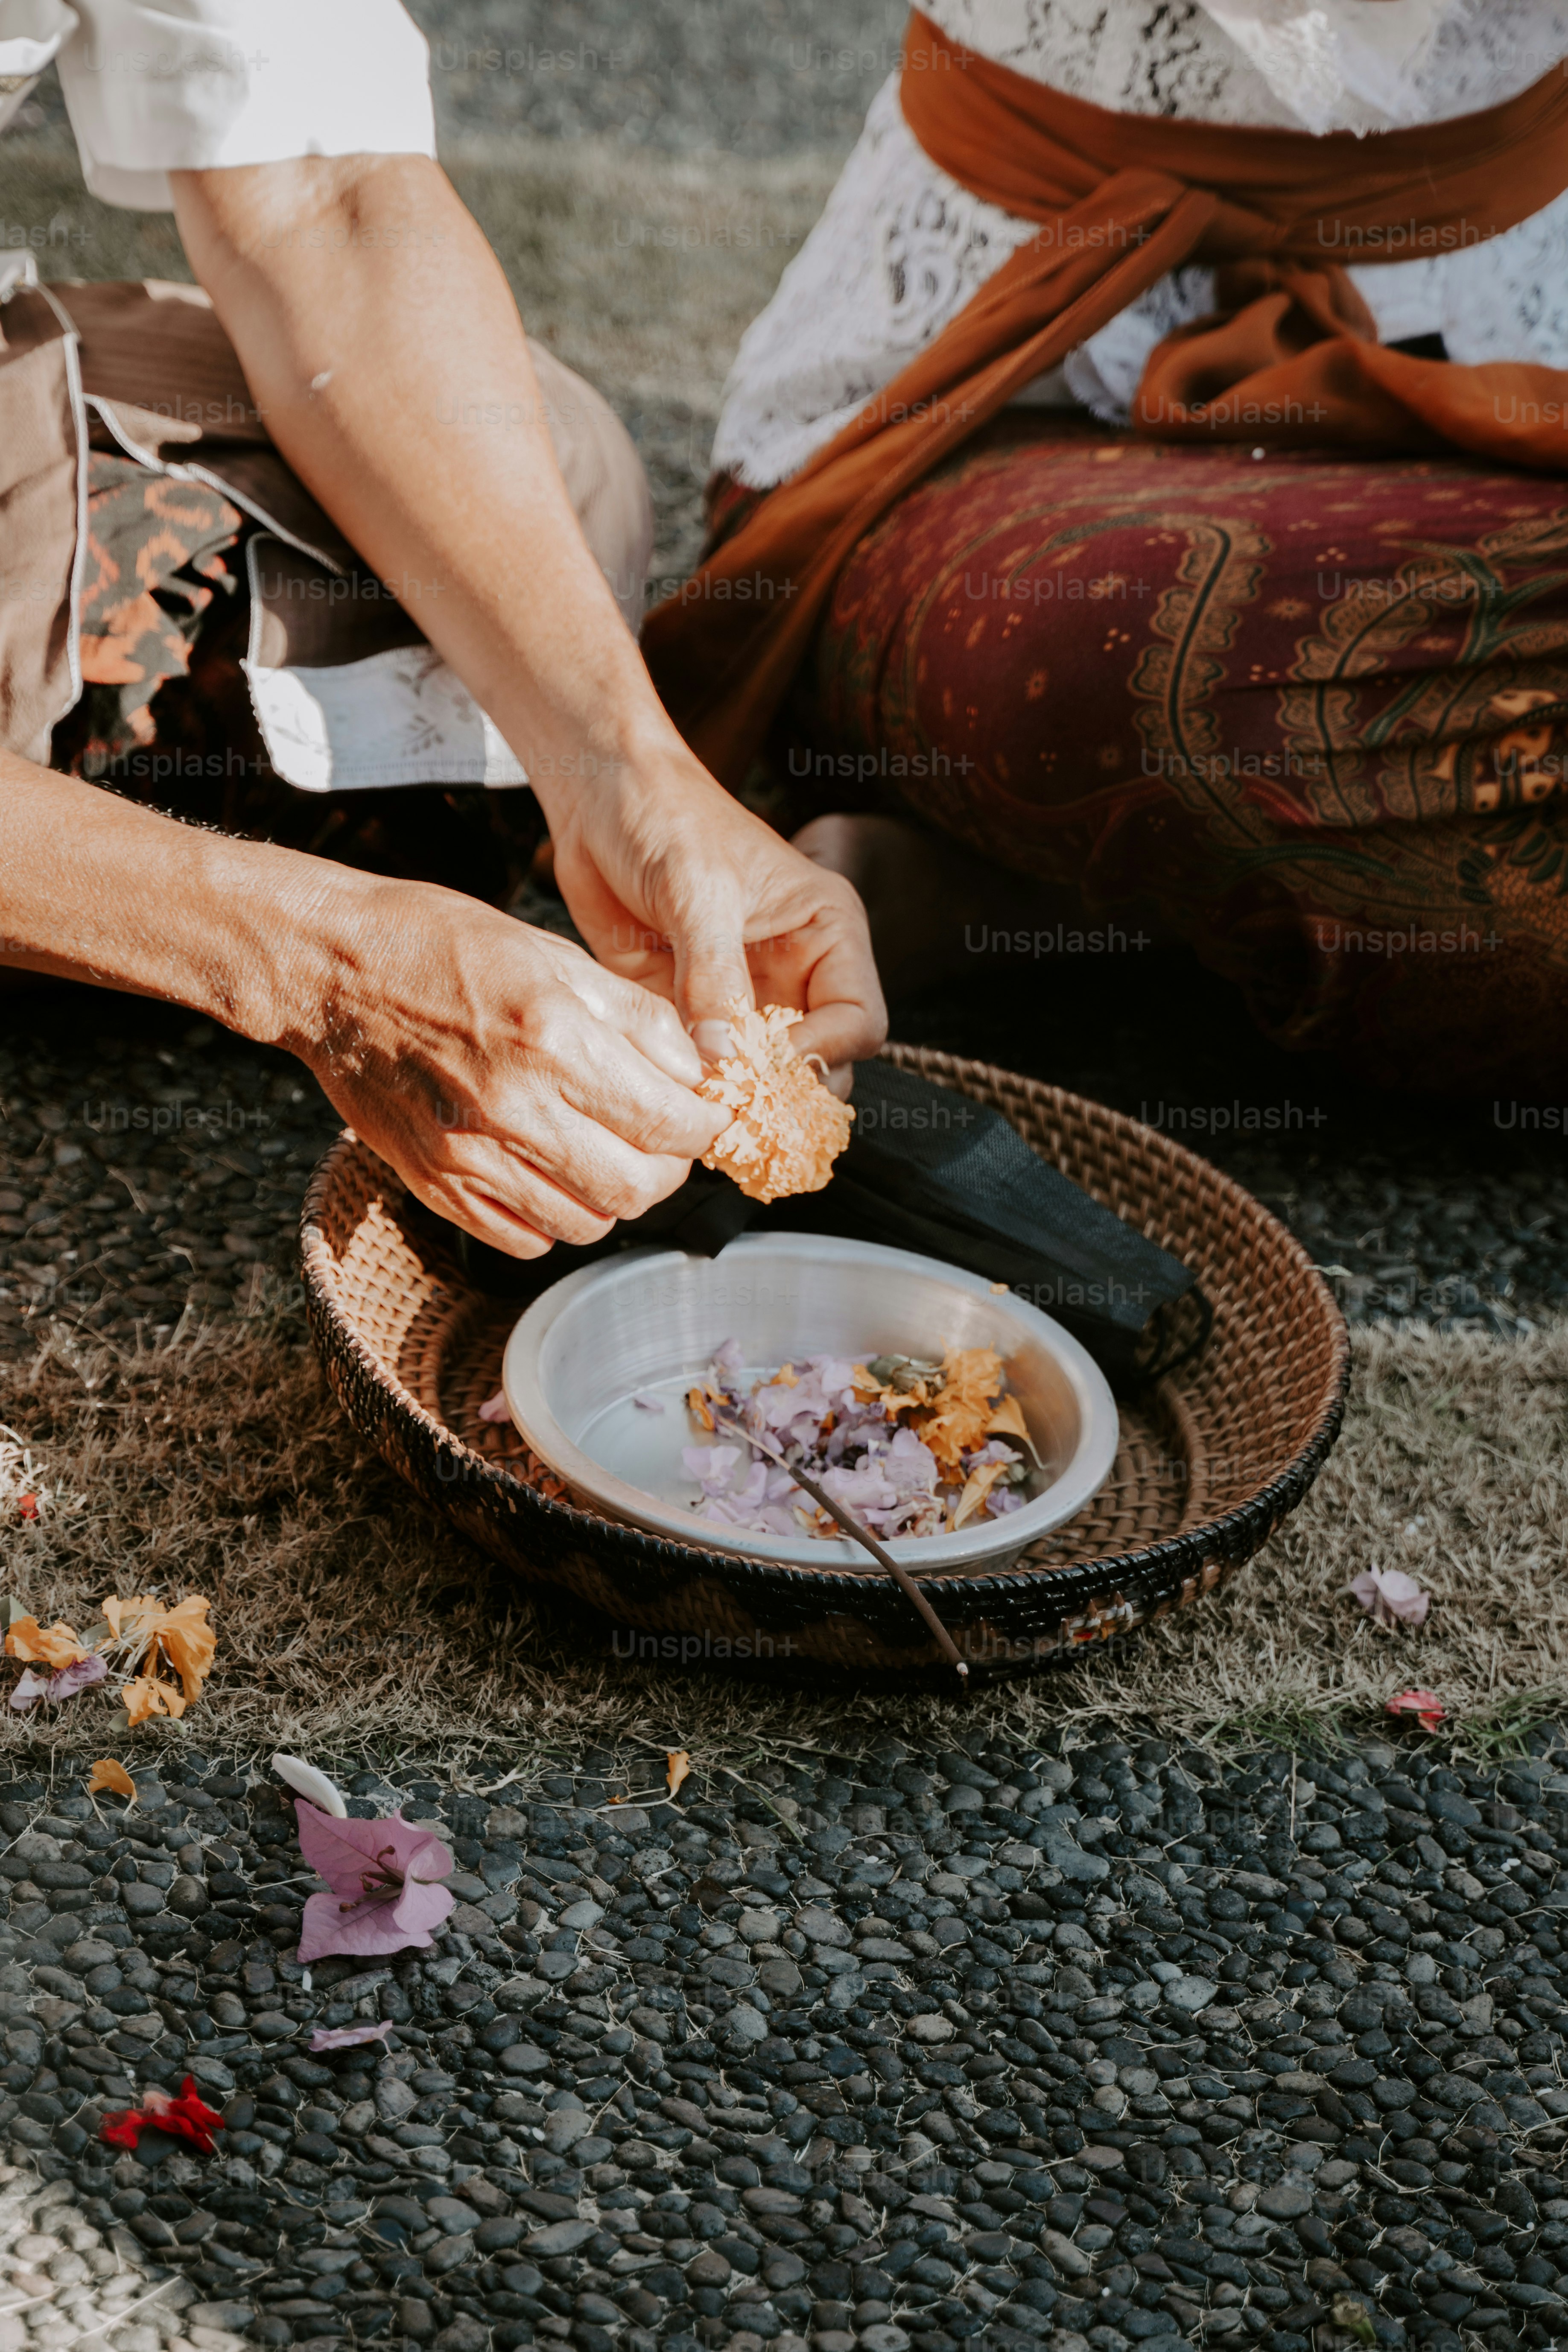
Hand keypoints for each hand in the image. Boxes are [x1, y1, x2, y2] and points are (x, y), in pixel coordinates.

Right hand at [294, 878, 728, 1256]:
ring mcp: (469, 1154)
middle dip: (669, 1168)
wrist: (330, 969)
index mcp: (554, 1036)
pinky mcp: (435, 1183)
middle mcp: (513, 1104)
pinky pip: (523, 1241)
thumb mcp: (554, 954)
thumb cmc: (439, 947)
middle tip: (664, 1141)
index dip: (704, 1126)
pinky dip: (554, 1220)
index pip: (669, 1120)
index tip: (704, 1114)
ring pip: (586, 1223)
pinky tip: (552, 1176)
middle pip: (638, 1185)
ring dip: (614, 1198)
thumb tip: (697, 1072)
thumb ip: (636, 1017)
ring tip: (608, 1156)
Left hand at [543, 742, 886, 1086]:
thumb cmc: (666, 816)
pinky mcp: (691, 1010)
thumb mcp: (698, 890)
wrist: (599, 794)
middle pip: (820, 1062)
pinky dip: (692, 1087)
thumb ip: (714, 975)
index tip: (768, 1070)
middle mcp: (795, 972)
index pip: (858, 1021)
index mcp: (827, 934)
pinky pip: (705, 1067)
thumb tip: (725, 1057)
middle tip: (739, 1109)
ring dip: (739, 1097)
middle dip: (786, 1093)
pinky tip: (670, 1096)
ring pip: (762, 1075)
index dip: (822, 1055)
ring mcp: (743, 997)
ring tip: (706, 1113)